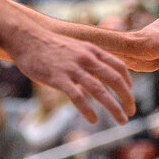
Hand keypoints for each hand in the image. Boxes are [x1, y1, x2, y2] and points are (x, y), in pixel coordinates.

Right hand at [5, 27, 134, 124]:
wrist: (27, 38)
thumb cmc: (50, 45)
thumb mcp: (76, 46)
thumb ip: (89, 58)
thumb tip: (99, 72)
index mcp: (92, 50)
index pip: (119, 66)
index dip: (128, 81)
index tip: (129, 93)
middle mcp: (86, 58)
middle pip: (114, 79)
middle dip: (127, 97)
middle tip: (132, 112)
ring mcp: (73, 68)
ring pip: (99, 90)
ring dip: (114, 107)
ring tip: (122, 120)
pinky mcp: (58, 78)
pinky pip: (77, 96)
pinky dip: (88, 110)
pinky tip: (94, 120)